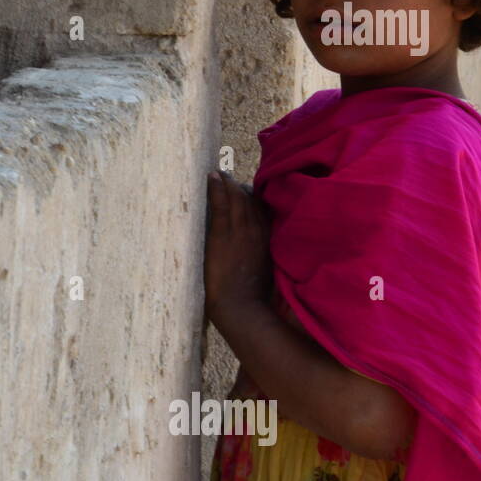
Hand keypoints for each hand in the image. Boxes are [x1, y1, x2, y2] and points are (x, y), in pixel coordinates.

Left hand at [204, 171, 272, 324]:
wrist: (242, 308)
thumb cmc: (254, 297)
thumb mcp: (268, 270)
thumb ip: (266, 253)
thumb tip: (261, 246)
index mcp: (269, 238)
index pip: (263, 208)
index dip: (255, 196)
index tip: (247, 189)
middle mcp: (257, 230)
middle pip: (251, 199)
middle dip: (240, 186)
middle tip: (228, 176)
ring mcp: (240, 231)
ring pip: (236, 198)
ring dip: (227, 182)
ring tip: (219, 173)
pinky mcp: (223, 235)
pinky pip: (221, 205)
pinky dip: (217, 188)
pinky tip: (212, 176)